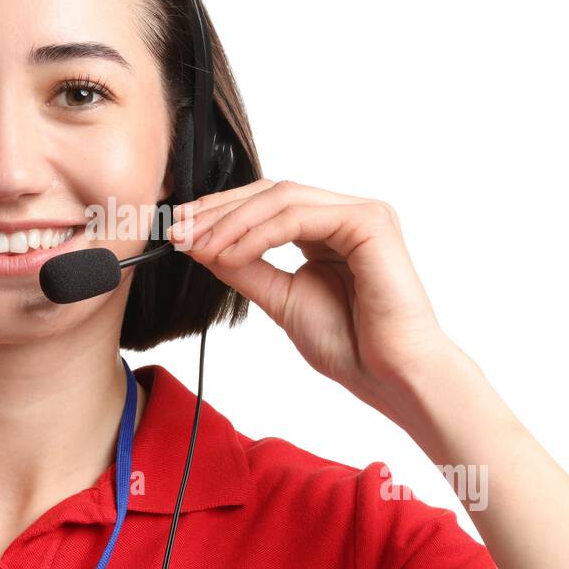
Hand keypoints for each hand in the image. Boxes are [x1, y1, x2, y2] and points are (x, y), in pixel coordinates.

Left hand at [170, 179, 460, 417]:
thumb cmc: (351, 345)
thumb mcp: (280, 299)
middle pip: (269, 192)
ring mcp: (361, 213)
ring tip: (198, 246)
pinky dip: (258, 233)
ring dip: (231, 220)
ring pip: (282, 197)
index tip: (177, 231)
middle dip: (217, 210)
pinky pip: (300, 216)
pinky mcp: (370, 221)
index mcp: (327, 230)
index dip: (218, 213)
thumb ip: (245, 268)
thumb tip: (199, 244)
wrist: (391, 376)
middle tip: (177, 229)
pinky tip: (230, 254)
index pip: (264, 205)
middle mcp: (344, 215)